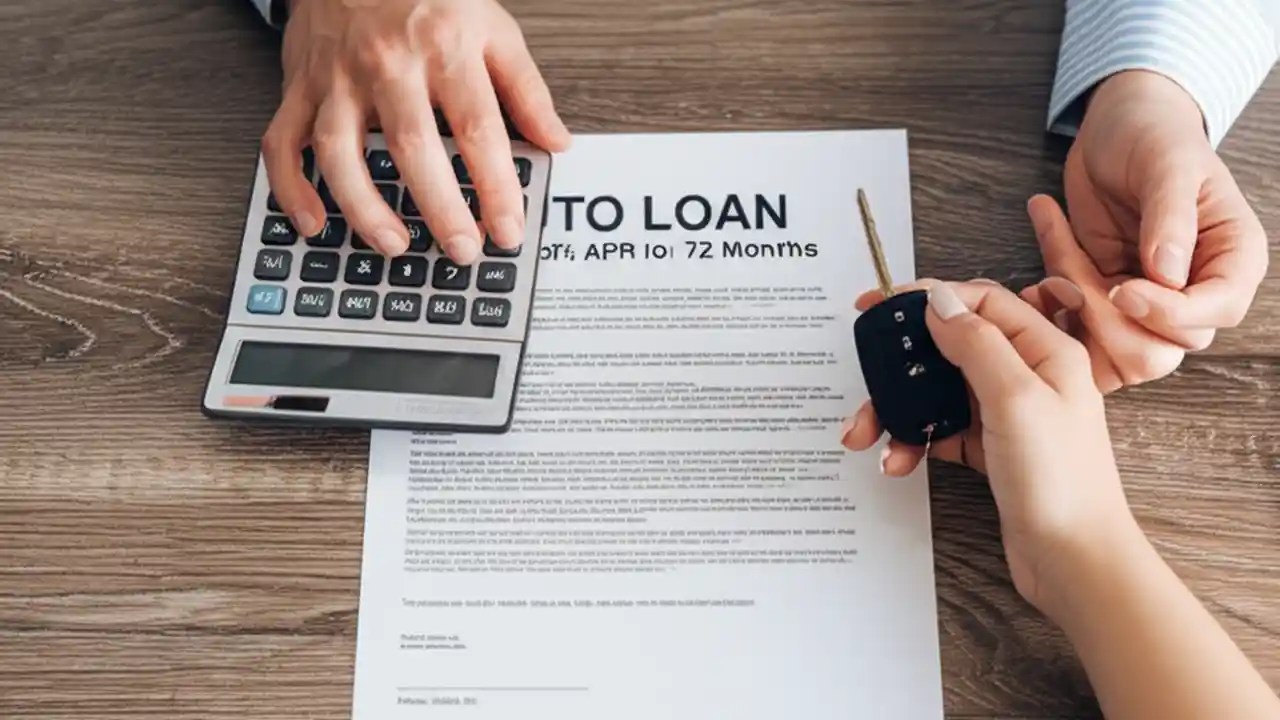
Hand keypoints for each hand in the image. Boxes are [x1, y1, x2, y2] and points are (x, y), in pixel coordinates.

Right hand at [263, 0, 570, 261]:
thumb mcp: (492, 28)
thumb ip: (526, 89)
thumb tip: (556, 142)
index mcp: (445, 49)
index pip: (478, 130)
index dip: (496, 188)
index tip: (508, 230)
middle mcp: (390, 64)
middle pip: (414, 147)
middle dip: (441, 208)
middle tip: (463, 251)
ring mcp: (339, 77)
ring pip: (341, 151)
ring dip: (365, 207)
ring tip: (395, 244)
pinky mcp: (301, 85)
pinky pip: (284, 140)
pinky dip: (292, 186)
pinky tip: (313, 221)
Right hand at [841, 280, 1135, 614]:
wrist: (1074, 561)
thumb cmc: (1061, 482)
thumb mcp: (1016, 398)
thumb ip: (976, 343)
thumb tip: (938, 301)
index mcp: (1045, 351)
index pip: (980, 303)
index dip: (927, 298)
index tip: (878, 305)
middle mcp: (1028, 376)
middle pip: (950, 347)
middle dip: (901, 364)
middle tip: (864, 377)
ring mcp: (1009, 414)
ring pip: (939, 391)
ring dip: (899, 409)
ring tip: (868, 435)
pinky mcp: (992, 449)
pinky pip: (941, 429)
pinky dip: (915, 440)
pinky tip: (900, 459)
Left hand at [1027, 70, 1268, 392]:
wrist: (1112, 129)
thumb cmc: (1153, 134)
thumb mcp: (1167, 162)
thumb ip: (1170, 216)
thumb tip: (1167, 273)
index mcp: (1231, 257)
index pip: (1217, 310)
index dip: (1170, 312)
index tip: (1125, 289)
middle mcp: (1195, 290)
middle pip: (1166, 348)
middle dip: (1111, 321)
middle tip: (1071, 278)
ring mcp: (1149, 303)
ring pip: (1118, 354)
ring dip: (1077, 322)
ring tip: (1048, 278)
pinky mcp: (1106, 303)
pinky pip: (1084, 340)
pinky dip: (1055, 323)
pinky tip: (1033, 292)